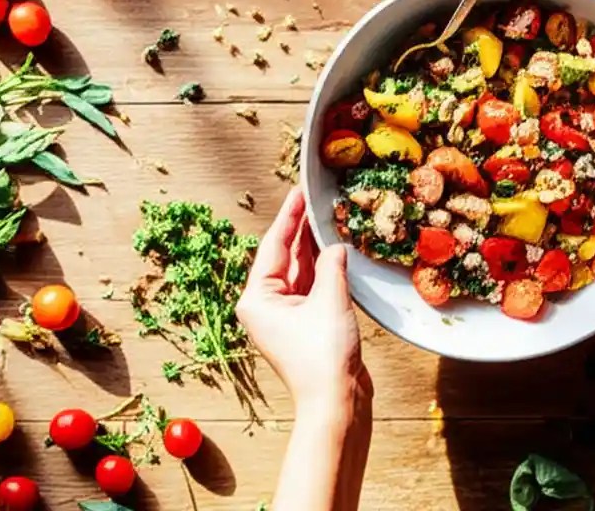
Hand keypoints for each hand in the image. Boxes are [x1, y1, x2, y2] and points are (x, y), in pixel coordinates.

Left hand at [236, 188, 370, 416]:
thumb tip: (335, 246)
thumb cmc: (323, 357)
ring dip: (315, 248)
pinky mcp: (306, 324)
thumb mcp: (330, 300)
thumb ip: (332, 266)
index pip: (272, 245)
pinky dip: (325, 269)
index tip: (298, 192)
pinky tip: (336, 250)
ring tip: (329, 218)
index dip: (289, 216)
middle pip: (285, 256)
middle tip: (316, 199)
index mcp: (257, 298)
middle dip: (302, 230)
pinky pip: (313, 286)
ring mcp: (286, 315)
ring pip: (301, 271)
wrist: (336, 402)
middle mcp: (266, 305)